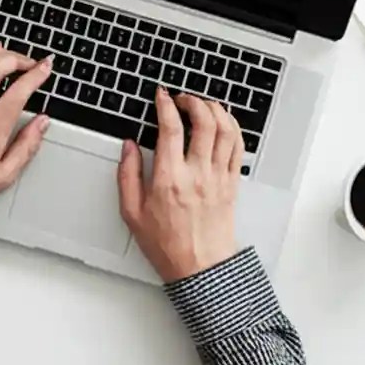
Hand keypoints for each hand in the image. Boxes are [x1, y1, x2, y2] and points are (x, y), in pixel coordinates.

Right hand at [117, 88, 244, 281]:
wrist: (201, 269)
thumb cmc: (167, 245)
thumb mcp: (132, 213)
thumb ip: (127, 175)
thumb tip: (128, 147)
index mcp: (169, 179)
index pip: (170, 128)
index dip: (165, 104)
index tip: (161, 95)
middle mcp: (197, 174)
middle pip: (204, 121)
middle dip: (193, 100)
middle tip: (182, 98)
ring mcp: (218, 177)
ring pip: (225, 129)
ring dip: (214, 109)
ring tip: (202, 105)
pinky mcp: (231, 183)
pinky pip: (237, 146)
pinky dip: (232, 127)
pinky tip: (223, 122)